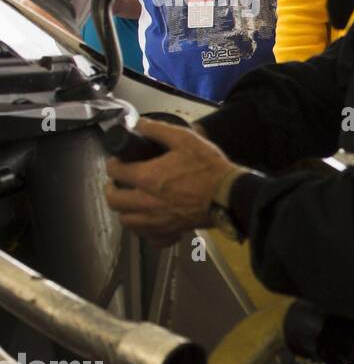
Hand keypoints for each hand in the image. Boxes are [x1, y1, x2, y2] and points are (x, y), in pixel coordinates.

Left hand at [104, 120, 234, 244]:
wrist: (230, 194)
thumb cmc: (209, 168)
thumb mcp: (185, 139)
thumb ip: (159, 130)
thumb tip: (140, 124)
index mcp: (146, 177)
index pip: (114, 171)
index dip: (113, 164)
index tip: (118, 162)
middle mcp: (146, 202)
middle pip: (114, 200)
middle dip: (112, 190)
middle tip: (118, 183)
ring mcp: (158, 220)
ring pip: (127, 222)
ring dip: (125, 212)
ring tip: (132, 203)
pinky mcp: (171, 231)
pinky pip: (150, 239)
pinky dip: (147, 232)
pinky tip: (151, 223)